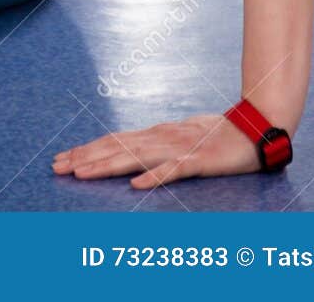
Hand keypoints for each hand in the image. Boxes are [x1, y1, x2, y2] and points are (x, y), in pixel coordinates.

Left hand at [53, 112, 259, 188]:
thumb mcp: (180, 140)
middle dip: (85, 157)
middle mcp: (161, 137)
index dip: (87, 149)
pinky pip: (173, 171)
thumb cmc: (217, 136)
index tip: (63, 158)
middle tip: (57, 167)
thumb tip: (132, 155)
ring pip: (135, 157)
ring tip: (82, 173)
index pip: (114, 141)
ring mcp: (178, 148)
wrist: (256, 128)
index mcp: (156, 134)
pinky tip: (135, 185)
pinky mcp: (199, 160)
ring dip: (106, 165)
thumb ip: (157, 146)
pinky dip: (153, 176)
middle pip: (116, 148)